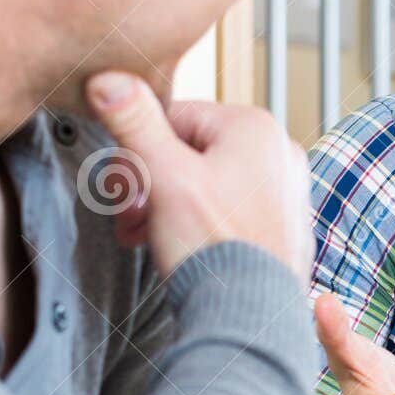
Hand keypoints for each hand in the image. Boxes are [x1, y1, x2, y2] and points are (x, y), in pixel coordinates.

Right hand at [84, 73, 311, 281]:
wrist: (250, 316)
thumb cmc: (212, 245)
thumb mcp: (164, 175)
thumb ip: (135, 123)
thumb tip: (108, 78)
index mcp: (254, 126)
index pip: (173, 117)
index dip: (138, 154)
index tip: (123, 190)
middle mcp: (279, 151)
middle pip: (191, 152)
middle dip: (151, 185)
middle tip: (131, 219)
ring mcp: (286, 190)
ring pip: (208, 182)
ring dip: (168, 206)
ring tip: (148, 237)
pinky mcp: (284, 224)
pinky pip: (230, 210)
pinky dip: (200, 224)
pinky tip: (183, 248)